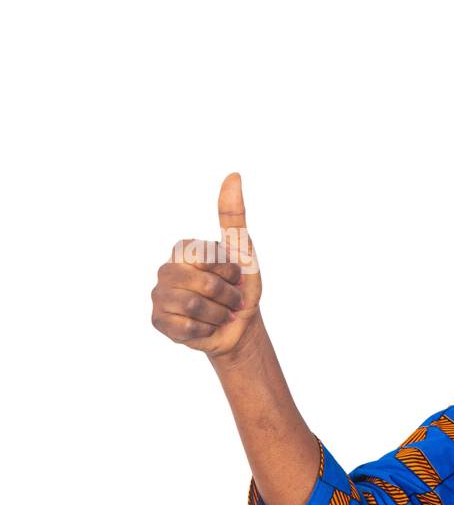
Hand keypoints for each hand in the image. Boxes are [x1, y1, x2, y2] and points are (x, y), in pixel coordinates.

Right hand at [150, 172, 262, 358]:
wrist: (241, 326)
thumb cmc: (241, 287)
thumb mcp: (243, 251)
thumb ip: (234, 216)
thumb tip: (234, 175)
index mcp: (183, 250)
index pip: (206, 257)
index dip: (229, 271)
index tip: (235, 276)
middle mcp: (166, 270)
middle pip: (202, 284)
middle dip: (227, 295)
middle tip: (232, 300)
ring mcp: (159, 296)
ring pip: (192, 305)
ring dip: (219, 314)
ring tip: (221, 314)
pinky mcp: (158, 321)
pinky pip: (184, 326)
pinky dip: (205, 329)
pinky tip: (206, 327)